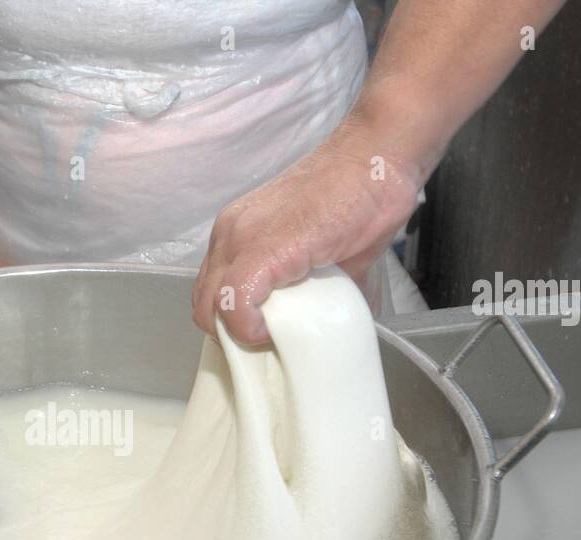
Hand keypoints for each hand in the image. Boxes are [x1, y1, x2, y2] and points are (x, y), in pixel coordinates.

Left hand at [192, 116, 422, 344]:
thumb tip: (329, 324)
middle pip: (203, 306)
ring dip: (240, 334)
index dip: (233, 325)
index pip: (212, 294)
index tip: (265, 337)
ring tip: (279, 336)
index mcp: (239, 235)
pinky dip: (249, 328)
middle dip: (233, 336)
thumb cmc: (359, 197)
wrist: (378, 156)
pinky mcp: (263, 248)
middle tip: (272, 342)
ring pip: (210, 308)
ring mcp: (241, 238)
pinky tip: (276, 331)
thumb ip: (313, 287)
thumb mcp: (323, 254)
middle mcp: (230, 234)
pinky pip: (234, 303)